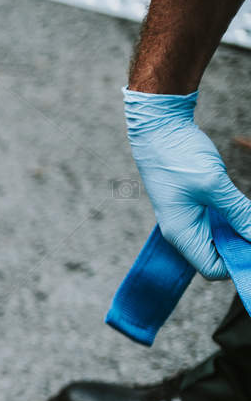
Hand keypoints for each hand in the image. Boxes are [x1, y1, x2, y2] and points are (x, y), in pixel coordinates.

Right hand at [125, 88, 250, 278]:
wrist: (158, 131)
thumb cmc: (179, 158)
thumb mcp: (214, 185)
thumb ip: (239, 212)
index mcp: (182, 234)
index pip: (213, 269)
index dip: (239, 265)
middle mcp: (184, 231)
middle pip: (218, 256)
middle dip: (243, 248)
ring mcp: (189, 218)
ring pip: (221, 238)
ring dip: (241, 233)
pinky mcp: (195, 204)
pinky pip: (218, 222)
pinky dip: (236, 220)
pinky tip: (247, 210)